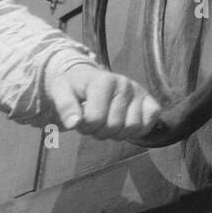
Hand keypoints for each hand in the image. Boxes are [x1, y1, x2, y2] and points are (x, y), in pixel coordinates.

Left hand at [46, 62, 160, 139]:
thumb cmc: (75, 88)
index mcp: (103, 80)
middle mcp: (125, 84)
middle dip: (100, 132)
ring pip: (132, 128)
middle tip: (94, 123)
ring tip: (107, 123)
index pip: (95, 119)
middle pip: (114, 126)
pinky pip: (149, 124)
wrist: (89, 78)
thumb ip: (66, 107)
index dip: (85, 127)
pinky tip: (123, 125)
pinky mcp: (149, 101)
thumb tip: (74, 124)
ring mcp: (139, 92)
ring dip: (116, 134)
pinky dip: (136, 131)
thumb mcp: (62, 92)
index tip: (80, 121)